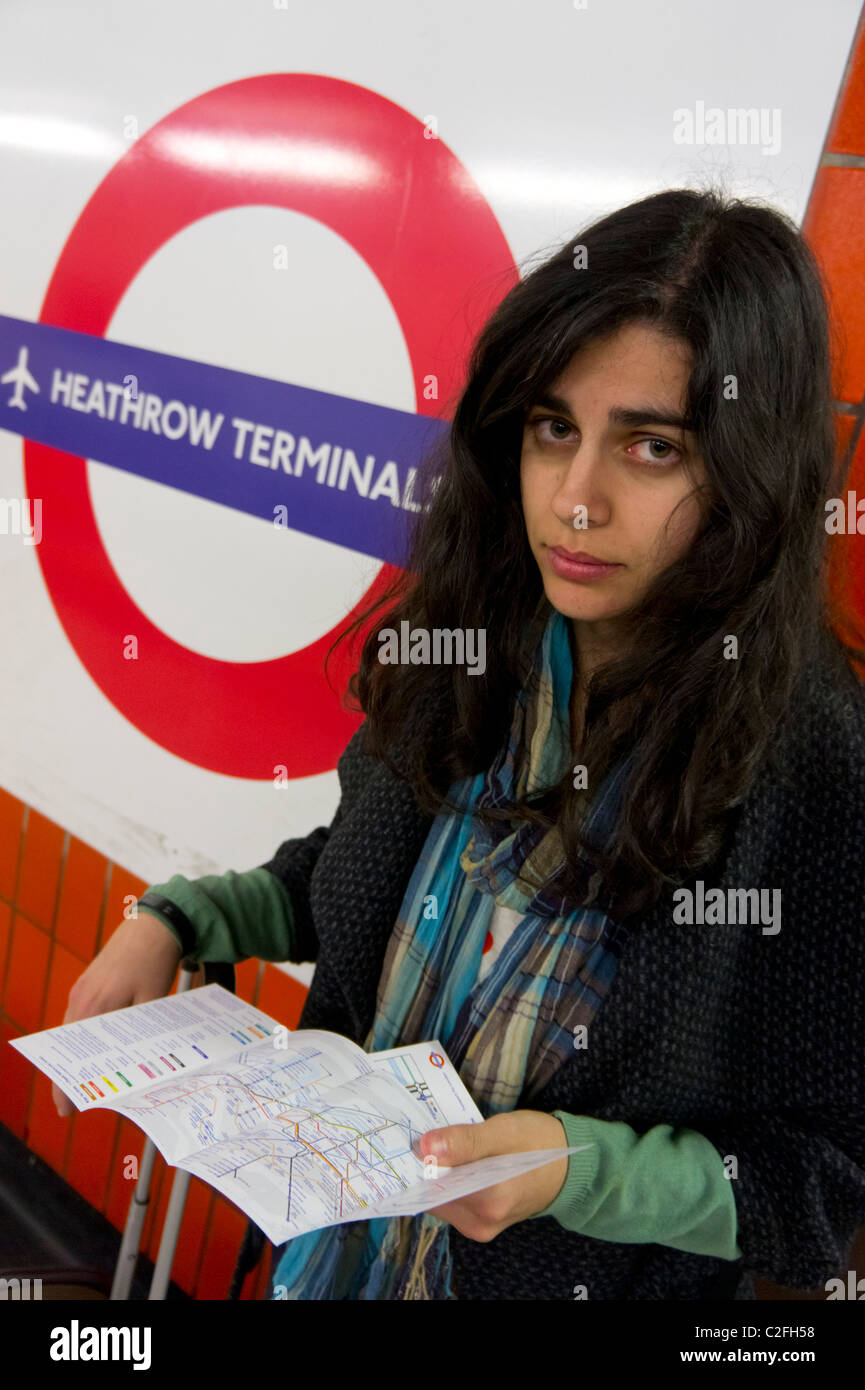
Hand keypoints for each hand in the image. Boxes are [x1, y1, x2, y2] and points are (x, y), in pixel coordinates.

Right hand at [51, 911, 183, 1116]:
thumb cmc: (154, 962)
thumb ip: (139, 1035)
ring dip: (82, 1053)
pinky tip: (103, 1045)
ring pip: (76, 1031)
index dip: (65, 1085)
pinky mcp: (89, 982)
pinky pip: (82, 1015)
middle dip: (73, 1074)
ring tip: (92, 1078)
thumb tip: (133, 1066)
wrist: (155, 924)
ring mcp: (83, 989)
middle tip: (81, 1099)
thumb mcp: (151, 1004)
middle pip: (69, 1046)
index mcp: (93, 1007)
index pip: (71, 1055)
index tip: (65, 1109)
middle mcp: (80, 999)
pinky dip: (88, 1034)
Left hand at [418, 1109, 568, 1241]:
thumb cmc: (539, 1143)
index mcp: (488, 1200)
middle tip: (425, 1134)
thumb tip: (425, 1148)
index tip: (410, 1138)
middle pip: (435, 1193)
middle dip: (426, 1166)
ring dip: (437, 1173)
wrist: (569, 1167)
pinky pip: (454, 1202)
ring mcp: (481, 1227)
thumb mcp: (503, 1132)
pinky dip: (450, 1182)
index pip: (432, 1185)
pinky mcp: (482, 1224)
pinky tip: (456, 1160)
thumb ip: (464, 1141)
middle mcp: (481, 1222)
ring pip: (442, 1198)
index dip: (417, 1161)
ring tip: (442, 1144)